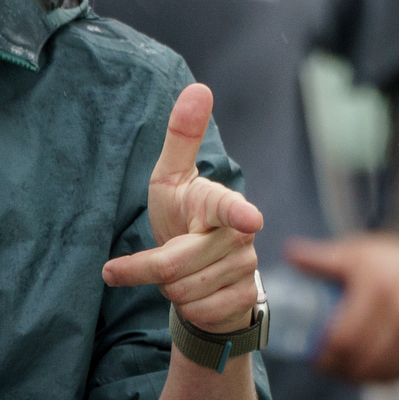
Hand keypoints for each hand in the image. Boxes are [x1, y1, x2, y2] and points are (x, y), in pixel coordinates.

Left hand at [102, 83, 265, 335]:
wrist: (200, 271)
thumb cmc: (182, 217)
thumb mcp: (171, 179)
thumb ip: (181, 137)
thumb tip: (198, 87)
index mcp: (220, 202)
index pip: (229, 207)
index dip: (239, 213)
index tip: (250, 219)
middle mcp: (241, 235)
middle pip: (174, 264)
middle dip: (148, 269)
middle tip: (152, 260)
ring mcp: (247, 268)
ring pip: (184, 292)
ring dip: (168, 289)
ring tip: (180, 274)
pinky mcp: (246, 299)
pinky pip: (199, 313)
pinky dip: (186, 309)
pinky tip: (195, 295)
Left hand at [285, 232, 398, 381]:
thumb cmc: (390, 260)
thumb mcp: (356, 254)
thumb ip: (321, 257)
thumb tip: (289, 253)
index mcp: (380, 285)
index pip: (344, 338)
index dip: (325, 356)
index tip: (315, 358)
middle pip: (363, 358)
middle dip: (340, 370)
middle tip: (329, 368)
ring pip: (386, 370)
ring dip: (362, 377)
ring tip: (348, 372)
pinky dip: (387, 377)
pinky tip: (373, 373)